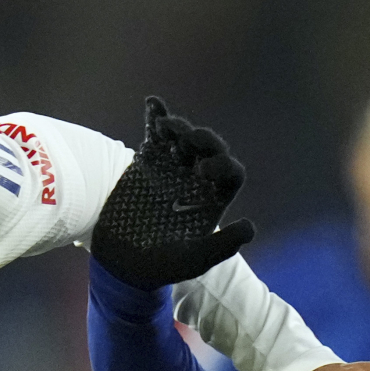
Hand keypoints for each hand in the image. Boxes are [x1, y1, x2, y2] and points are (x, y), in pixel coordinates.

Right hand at [90, 97, 257, 289]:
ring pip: (184, 139)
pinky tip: (153, 102)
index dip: (222, 165)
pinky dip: (155, 117)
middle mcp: (196, 181)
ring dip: (180, 128)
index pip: (231, 173)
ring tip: (167, 127)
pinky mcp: (147, 164)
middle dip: (204, 140)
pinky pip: (155, 136)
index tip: (202, 172)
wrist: (119, 264)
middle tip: (190, 140)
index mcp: (214, 200)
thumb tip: (249, 228)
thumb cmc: (161, 267)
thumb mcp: (192, 261)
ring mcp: (172, 169)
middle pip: (211, 149)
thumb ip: (221, 246)